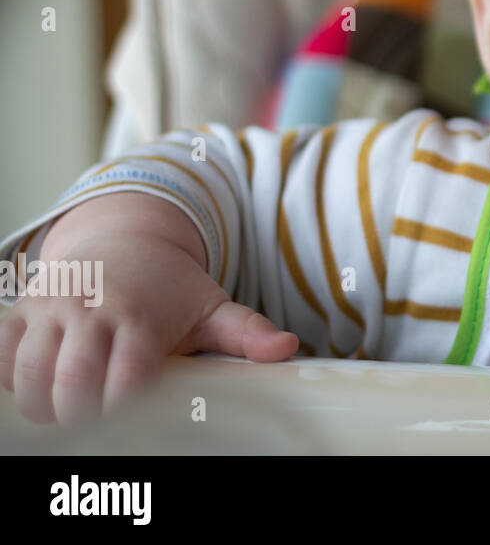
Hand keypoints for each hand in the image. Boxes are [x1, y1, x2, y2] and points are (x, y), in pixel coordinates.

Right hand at [0, 193, 297, 425]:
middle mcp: (91, 310)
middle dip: (79, 416)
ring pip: (28, 377)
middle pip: (71, 384)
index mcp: (140, 316)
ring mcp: (50, 310)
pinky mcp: (19, 312)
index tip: (133, 423)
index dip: (125, 408)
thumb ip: (247, 332)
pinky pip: (0, 359)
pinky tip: (39, 385)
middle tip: (95, 425)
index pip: (126, 378)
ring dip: (43, 406)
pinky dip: (11, 380)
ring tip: (69, 410)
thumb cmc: (169, 286)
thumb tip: (287, 349)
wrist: (123, 237)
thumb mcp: (212, 305)